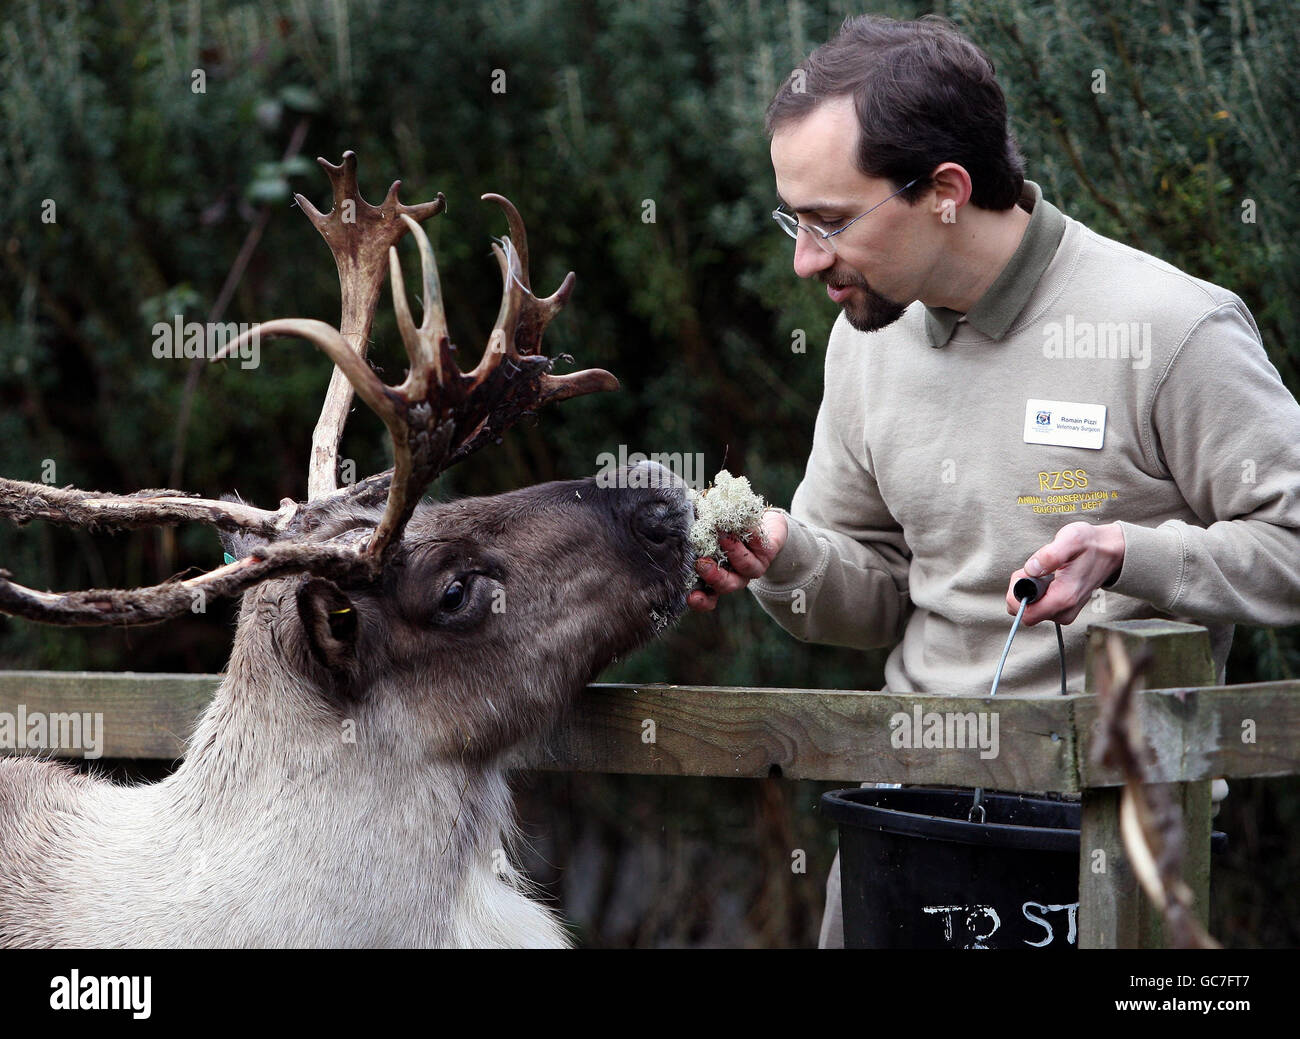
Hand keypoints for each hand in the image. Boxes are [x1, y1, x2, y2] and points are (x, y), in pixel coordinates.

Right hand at [688, 509, 787, 611]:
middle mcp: (735, 575)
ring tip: (723, 535)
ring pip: (745, 567)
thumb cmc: (719, 524)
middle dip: (714, 576)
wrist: (753, 519)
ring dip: (733, 552)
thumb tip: (672, 522)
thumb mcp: (701, 527)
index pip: (707, 597)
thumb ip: (688, 527)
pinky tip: (741, 523)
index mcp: (716, 576)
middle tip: (702, 563)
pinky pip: (759, 546)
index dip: (699, 600)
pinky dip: (750, 535)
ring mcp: (752, 566)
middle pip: (726, 585)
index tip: (691, 597)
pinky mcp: (768, 552)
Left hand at [1006, 521, 1124, 625]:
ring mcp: (1064, 613)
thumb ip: (1050, 555)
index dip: (1016, 594)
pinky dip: (1035, 592)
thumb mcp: (1071, 539)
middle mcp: (1064, 612)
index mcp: (1064, 598)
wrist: (1110, 552)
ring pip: (1029, 610)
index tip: (1024, 574)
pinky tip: (1047, 578)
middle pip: (1024, 613)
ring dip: (1028, 590)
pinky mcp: (1062, 610)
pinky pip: (1037, 607)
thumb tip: (1031, 569)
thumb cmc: (1090, 544)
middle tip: (1033, 569)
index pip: (1026, 614)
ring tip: (1043, 571)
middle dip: (1020, 591)